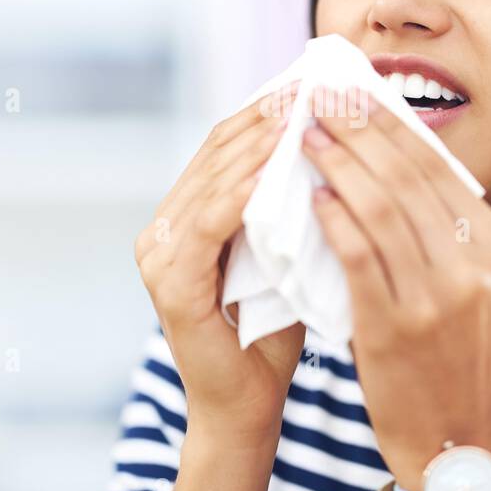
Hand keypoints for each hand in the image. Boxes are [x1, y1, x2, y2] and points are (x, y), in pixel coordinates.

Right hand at [135, 84, 306, 444]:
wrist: (247, 407)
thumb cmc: (273, 334)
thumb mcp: (285, 253)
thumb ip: (290, 205)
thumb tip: (331, 143)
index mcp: (185, 217)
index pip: (224, 146)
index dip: (265, 111)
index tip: (310, 83)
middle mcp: (162, 229)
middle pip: (215, 153)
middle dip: (265, 117)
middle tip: (310, 86)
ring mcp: (159, 254)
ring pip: (212, 181)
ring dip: (258, 145)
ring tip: (301, 115)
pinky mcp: (169, 283)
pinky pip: (209, 224)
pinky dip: (242, 192)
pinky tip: (274, 167)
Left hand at [301, 86, 490, 490]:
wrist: (452, 440)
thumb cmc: (449, 357)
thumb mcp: (470, 288)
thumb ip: (440, 231)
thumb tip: (388, 161)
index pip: (438, 168)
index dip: (393, 126)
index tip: (357, 94)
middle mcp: (475, 267)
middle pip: (409, 177)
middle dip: (360, 130)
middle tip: (322, 99)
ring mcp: (439, 298)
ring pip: (382, 208)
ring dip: (340, 164)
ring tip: (307, 135)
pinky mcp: (397, 327)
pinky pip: (360, 256)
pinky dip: (334, 219)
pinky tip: (312, 196)